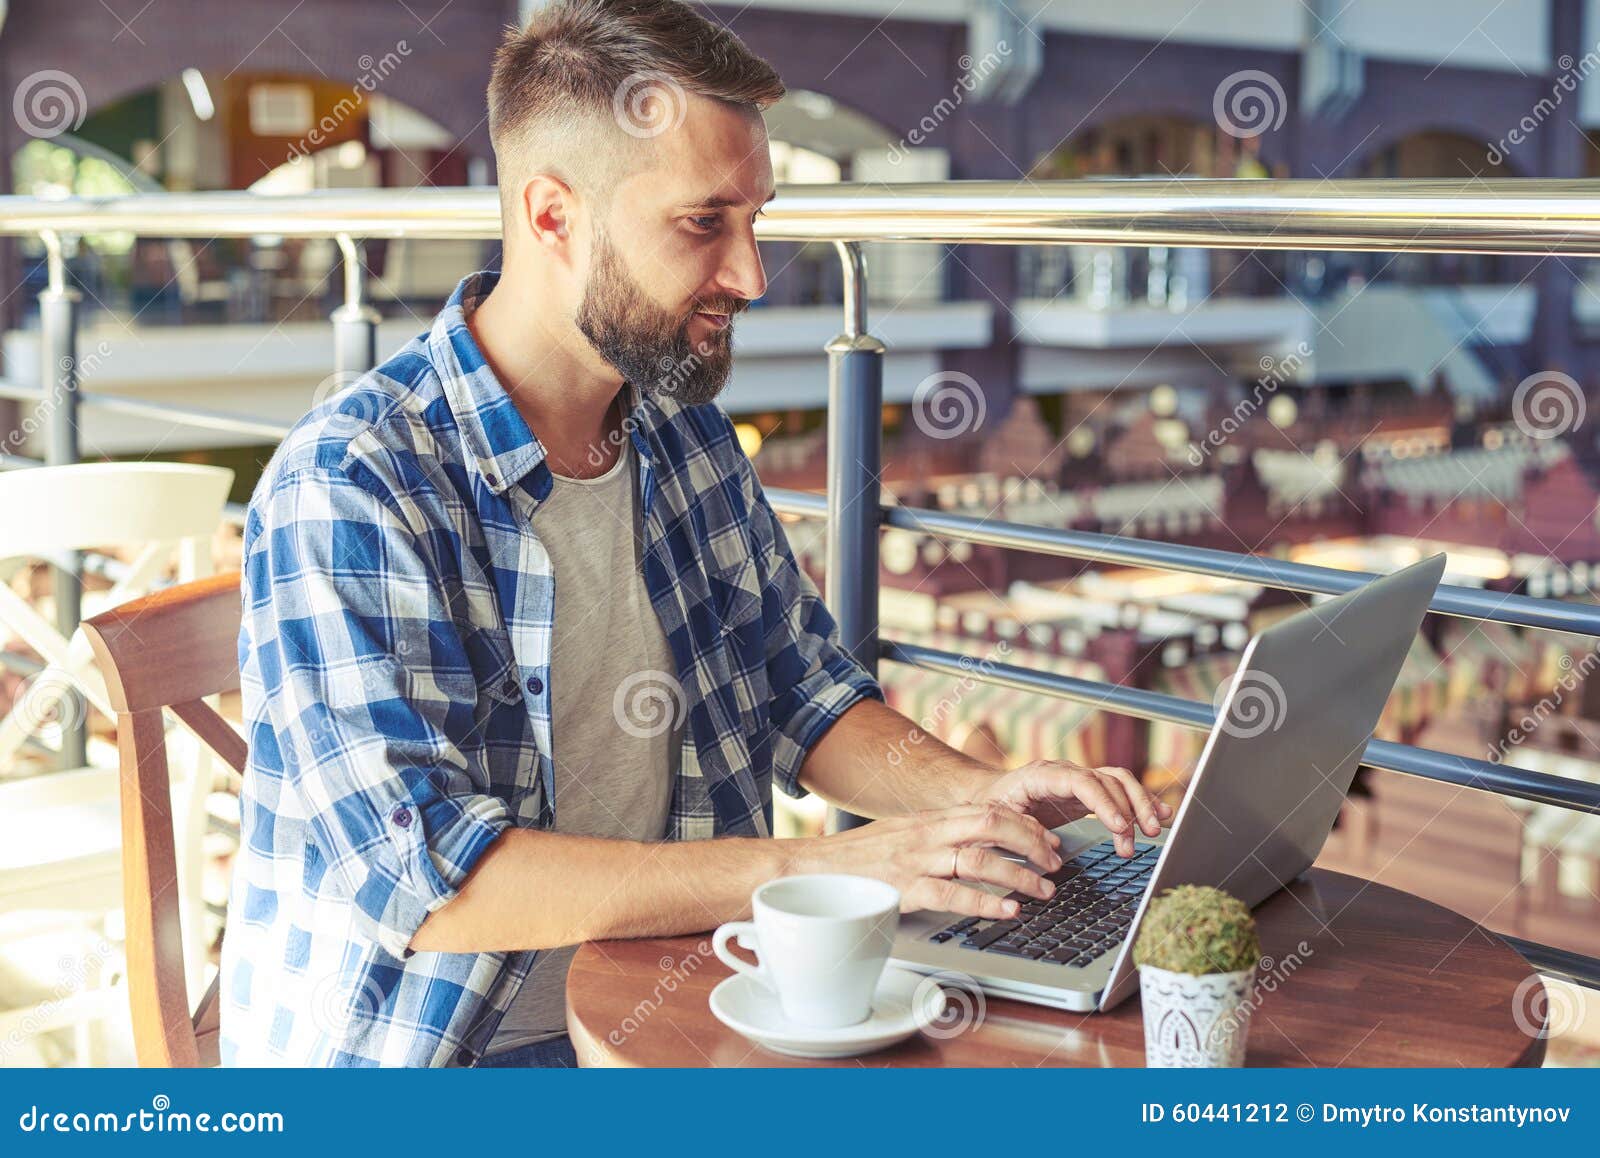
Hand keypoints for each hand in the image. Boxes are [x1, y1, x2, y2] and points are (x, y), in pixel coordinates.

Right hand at [788, 802, 1067, 919]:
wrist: (809, 871)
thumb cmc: (856, 860)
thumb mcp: (900, 836)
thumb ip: (935, 838)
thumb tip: (974, 847)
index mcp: (928, 819)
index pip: (987, 810)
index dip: (1024, 824)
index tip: (1047, 839)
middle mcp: (926, 833)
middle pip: (992, 824)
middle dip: (1031, 842)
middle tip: (1055, 862)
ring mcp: (916, 860)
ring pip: (980, 858)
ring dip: (1019, 875)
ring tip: (1043, 891)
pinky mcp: (905, 889)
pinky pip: (953, 893)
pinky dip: (986, 902)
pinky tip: (1008, 910)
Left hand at [969, 760, 1173, 858]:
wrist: (987, 794)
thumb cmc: (990, 806)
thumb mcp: (996, 819)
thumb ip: (1021, 830)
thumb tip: (1050, 850)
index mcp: (1042, 775)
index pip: (1082, 782)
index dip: (1104, 803)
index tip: (1119, 827)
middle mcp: (1065, 773)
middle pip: (1107, 780)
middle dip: (1130, 807)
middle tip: (1144, 834)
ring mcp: (1078, 781)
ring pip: (1119, 783)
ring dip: (1140, 805)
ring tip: (1154, 829)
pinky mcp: (1086, 794)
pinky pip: (1119, 792)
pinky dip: (1140, 803)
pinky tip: (1160, 815)